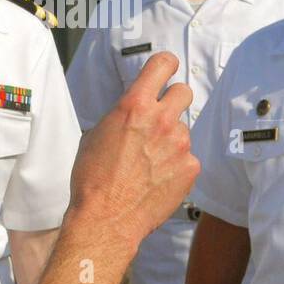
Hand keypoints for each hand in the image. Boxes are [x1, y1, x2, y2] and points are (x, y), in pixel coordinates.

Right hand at [67, 52, 196, 247]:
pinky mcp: (191, 167)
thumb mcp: (96, 134)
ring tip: (149, 163)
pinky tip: (157, 180)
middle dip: (173, 101)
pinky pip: (187, 157)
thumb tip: (132, 112)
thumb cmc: (92, 178)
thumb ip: (121, 116)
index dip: (166, 65)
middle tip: (161, 117)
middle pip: (183, 92)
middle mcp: (161, 119)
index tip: (167, 69)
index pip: (162, 65)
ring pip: (182, 130)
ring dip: (171, 140)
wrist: (106, 218)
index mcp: (134, 105)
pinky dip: (176, 166)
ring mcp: (179, 144)